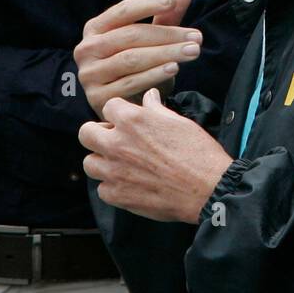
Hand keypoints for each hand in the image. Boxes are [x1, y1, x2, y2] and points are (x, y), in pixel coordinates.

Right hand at [75, 0, 201, 117]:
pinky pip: (131, 82)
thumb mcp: (150, 40)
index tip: (172, 1)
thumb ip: (165, 17)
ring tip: (192, 51)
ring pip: (132, 59)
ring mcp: (90, 74)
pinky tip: (174, 68)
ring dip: (166, 53)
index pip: (123, 10)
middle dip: (167, 34)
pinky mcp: (98, 97)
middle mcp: (86, 49)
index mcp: (95, 28)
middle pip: (130, 35)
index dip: (148, 4)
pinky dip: (154, 74)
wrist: (126, 105)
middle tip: (196, 37)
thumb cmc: (138, 66)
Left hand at [79, 89, 232, 223]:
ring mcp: (115, 171)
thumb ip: (155, 108)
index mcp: (132, 120)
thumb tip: (149, 97)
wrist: (208, 188)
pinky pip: (102, 189)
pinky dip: (112, 187)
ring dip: (102, 161)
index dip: (119, 113)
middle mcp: (117, 144)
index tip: (126, 120)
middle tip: (114, 139)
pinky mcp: (118, 196)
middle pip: (86, 133)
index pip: (108, 107)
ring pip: (89, 163)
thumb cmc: (197, 152)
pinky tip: (128, 183)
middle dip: (98, 133)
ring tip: (119, 163)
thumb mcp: (178, 121)